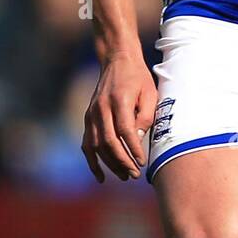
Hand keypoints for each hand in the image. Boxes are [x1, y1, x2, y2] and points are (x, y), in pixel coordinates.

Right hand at [82, 53, 156, 181]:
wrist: (117, 60)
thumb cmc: (138, 78)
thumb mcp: (150, 93)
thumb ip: (146, 115)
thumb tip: (138, 140)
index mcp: (118, 100)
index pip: (124, 131)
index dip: (133, 149)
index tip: (142, 162)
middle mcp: (101, 108)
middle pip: (108, 141)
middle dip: (122, 161)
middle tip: (134, 174)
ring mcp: (91, 114)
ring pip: (96, 146)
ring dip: (110, 164)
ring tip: (125, 175)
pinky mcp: (88, 118)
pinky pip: (86, 144)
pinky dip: (92, 162)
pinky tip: (101, 176)